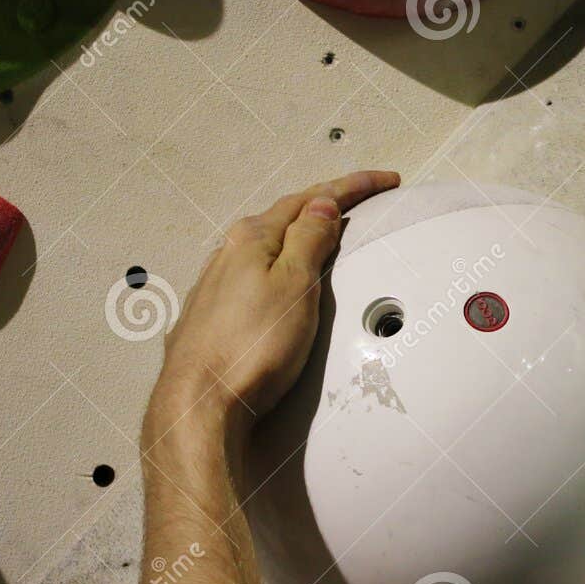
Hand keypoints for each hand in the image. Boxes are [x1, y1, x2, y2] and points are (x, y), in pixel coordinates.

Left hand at [149, 171, 401, 439]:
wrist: (201, 402)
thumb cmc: (250, 348)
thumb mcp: (295, 286)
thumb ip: (309, 240)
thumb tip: (322, 205)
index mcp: (252, 239)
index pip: (310, 199)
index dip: (351, 187)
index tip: (384, 181)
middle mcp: (228, 254)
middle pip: (284, 216)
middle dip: (322, 204)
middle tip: (359, 198)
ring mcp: (217, 285)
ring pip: (266, 245)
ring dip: (298, 232)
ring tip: (325, 230)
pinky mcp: (213, 315)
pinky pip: (252, 274)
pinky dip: (278, 264)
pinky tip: (281, 276)